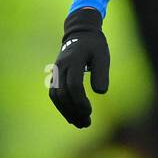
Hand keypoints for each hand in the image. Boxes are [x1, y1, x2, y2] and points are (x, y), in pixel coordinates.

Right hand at [48, 7, 109, 127]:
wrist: (80, 33)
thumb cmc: (94, 45)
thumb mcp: (102, 55)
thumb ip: (102, 73)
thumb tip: (100, 92)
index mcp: (73, 61)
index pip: (73, 85)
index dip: (80, 101)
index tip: (90, 111)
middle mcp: (60, 67)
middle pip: (62, 94)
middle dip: (74, 111)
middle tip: (87, 123)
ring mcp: (56, 72)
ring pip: (56, 96)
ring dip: (67, 112)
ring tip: (81, 124)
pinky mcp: (55, 77)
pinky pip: (55, 94)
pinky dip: (62, 107)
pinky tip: (73, 117)